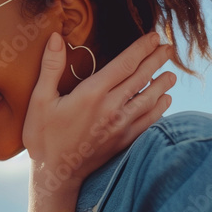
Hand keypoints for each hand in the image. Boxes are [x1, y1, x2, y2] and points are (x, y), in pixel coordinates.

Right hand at [22, 32, 175, 192]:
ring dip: (162, 85)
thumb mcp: (39, 100)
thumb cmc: (43, 136)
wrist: (55, 175)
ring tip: (172, 75)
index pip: (124, 64)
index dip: (142, 48)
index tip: (154, 36)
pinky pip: (149, 122)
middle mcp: (111, 108)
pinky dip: (160, 110)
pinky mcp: (123, 141)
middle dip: (156, 60)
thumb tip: (56, 37)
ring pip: (149, 100)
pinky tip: (164, 102)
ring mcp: (120, 126)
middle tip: (168, 48)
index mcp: (92, 93)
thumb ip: (50, 67)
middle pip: (141, 78)